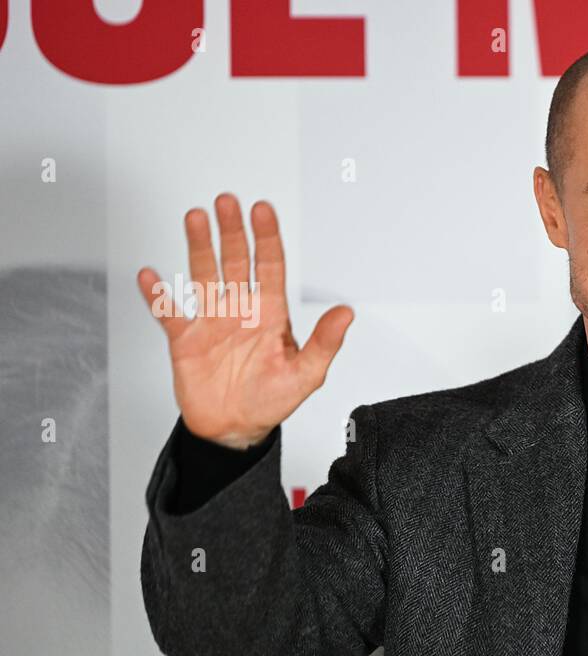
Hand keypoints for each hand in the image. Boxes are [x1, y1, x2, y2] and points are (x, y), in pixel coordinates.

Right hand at [137, 193, 353, 448]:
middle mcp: (240, 310)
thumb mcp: (307, 375)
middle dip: (232, 231)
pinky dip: (157, 294)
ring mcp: (211, 321)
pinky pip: (168, 312)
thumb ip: (325, 342)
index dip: (267, 238)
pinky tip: (150, 276)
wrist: (235, 429)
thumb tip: (347, 313)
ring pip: (203, 274)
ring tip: (196, 218)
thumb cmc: (272, 400)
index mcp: (271, 314)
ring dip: (199, 247)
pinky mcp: (185, 339)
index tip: (263, 211)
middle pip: (236, 261)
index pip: (270, 266)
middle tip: (228, 203)